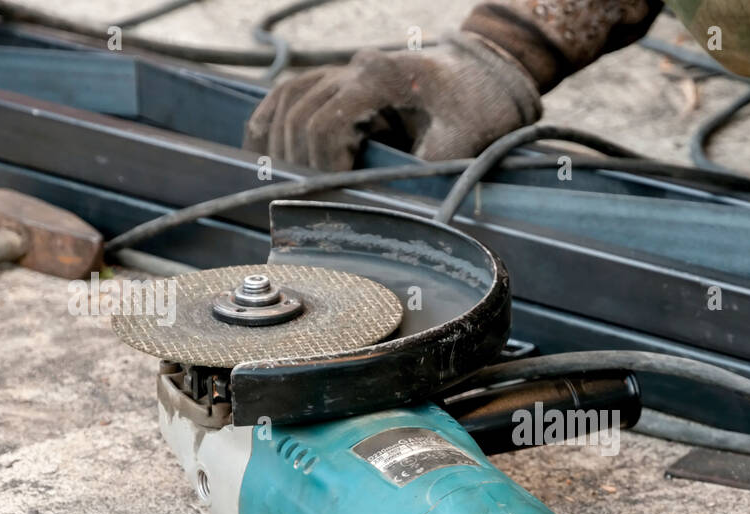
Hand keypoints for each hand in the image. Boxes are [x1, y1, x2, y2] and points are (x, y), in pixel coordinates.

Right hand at [244, 33, 541, 170]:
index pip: (325, 125)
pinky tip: (262, 152)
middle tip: (311, 199)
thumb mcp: (462, 143)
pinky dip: (270, 122)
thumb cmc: (479, 107)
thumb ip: (425, 172)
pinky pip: (288, 95)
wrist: (487, 75)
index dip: (322, 167)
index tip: (334, 196)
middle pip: (298, 117)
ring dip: (279, 145)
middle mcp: (354, 68)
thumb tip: (387, 209)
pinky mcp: (339, 80)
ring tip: (283, 184)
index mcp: (380, 78)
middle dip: (300, 163)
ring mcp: (343, 70)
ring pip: (285, 102)